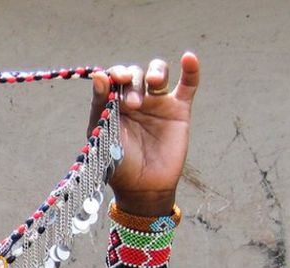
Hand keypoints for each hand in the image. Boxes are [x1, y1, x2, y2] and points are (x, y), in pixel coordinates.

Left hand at [88, 53, 200, 215]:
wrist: (143, 187)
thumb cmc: (118, 163)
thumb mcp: (102, 133)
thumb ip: (100, 104)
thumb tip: (98, 74)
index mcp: (113, 103)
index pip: (114, 77)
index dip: (117, 73)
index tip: (119, 79)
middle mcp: (135, 99)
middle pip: (136, 74)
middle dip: (134, 83)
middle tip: (134, 105)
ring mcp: (157, 103)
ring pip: (158, 73)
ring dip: (156, 72)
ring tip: (154, 84)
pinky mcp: (179, 109)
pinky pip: (188, 85)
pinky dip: (191, 70)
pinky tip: (189, 58)